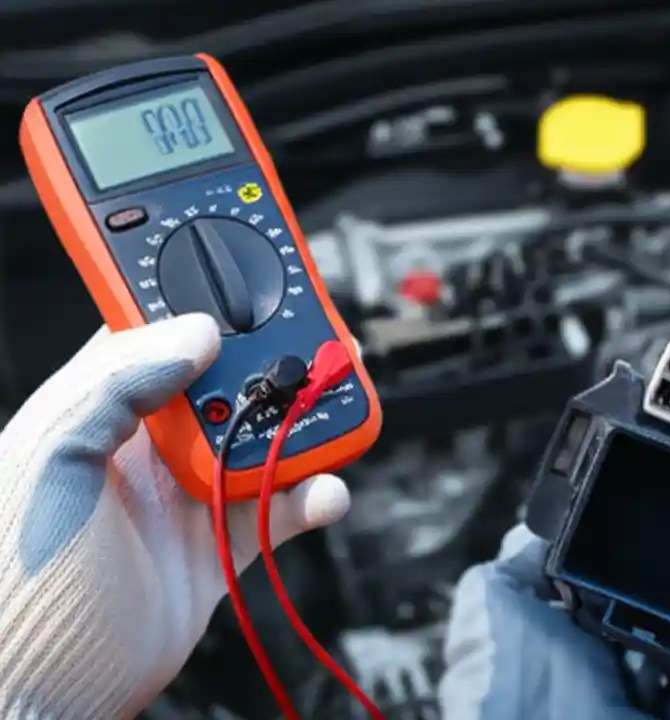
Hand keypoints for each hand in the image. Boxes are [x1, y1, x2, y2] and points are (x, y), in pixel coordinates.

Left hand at [0, 314, 350, 718]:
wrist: (43, 688)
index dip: (200, 299)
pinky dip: (313, 495)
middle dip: (275, 359)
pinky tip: (324, 489)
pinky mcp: (221, 544)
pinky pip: (281, 507)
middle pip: (228, 381)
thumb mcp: (48, 457)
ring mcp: (186, 495)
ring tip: (332, 409)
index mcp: (95, 410)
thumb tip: (194, 333)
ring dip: (305, 423)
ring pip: (264, 437)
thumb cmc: (17, 578)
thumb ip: (114, 383)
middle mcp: (144, 446)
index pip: (156, 332)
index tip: (245, 270)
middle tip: (315, 344)